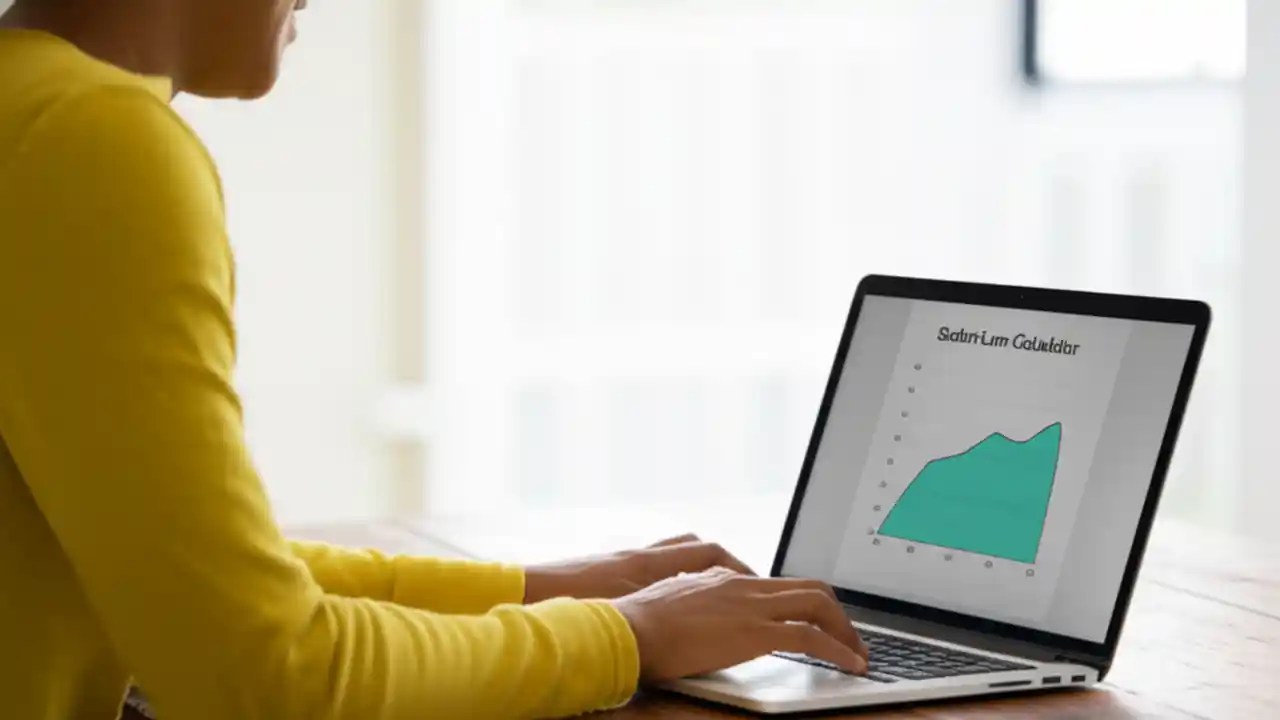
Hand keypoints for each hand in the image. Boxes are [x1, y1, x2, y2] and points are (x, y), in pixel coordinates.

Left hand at [523, 534, 754, 602]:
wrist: (528, 590)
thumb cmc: (571, 599)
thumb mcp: (625, 608)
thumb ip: (659, 610)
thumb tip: (692, 623)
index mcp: (649, 562)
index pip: (708, 552)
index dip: (737, 566)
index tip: (754, 583)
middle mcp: (639, 555)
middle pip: (695, 546)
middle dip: (723, 563)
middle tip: (740, 585)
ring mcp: (624, 559)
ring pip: (672, 553)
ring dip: (693, 568)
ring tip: (708, 592)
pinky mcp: (608, 569)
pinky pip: (650, 565)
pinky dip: (666, 576)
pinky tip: (666, 600)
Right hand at [610, 567, 868, 682]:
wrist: (627, 631)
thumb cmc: (639, 626)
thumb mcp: (675, 607)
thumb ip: (699, 609)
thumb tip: (709, 623)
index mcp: (725, 579)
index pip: (780, 585)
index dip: (807, 604)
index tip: (819, 624)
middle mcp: (744, 585)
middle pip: (810, 588)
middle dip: (838, 614)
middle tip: (849, 639)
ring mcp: (751, 606)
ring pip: (818, 605)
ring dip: (845, 631)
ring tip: (857, 655)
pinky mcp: (754, 632)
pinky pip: (811, 636)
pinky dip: (839, 650)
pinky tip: (850, 665)